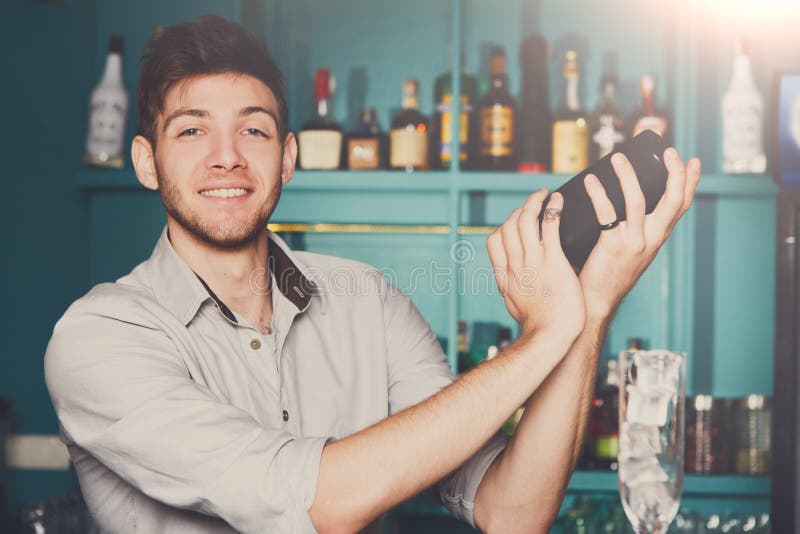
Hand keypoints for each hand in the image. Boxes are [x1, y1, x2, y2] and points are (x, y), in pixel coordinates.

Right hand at [486, 189, 585, 343]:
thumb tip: (510, 279)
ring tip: (544, 194)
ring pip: (525, 219)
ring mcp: (533, 261)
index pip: (494, 241)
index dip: (503, 227)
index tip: (516, 223)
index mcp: (505, 275)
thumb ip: (511, 286)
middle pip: (508, 225)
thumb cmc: (539, 325)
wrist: (550, 336)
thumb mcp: (514, 304)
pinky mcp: (553, 260)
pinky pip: (549, 225)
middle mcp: (516, 264)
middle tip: (534, 203)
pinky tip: (558, 201)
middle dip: (519, 210)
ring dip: (534, 201)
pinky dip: (552, 208)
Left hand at [579, 147, 701, 319]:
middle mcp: (651, 238)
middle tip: (669, 151)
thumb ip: (636, 230)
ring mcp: (633, 242)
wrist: (596, 301)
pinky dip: (598, 193)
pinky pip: (606, 213)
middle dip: (675, 172)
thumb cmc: (609, 274)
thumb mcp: (633, 250)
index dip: (689, 182)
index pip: (681, 205)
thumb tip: (626, 199)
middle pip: (672, 200)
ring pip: (637, 200)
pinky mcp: (612, 245)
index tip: (692, 161)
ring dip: (628, 175)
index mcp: (658, 237)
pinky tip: (590, 181)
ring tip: (618, 157)